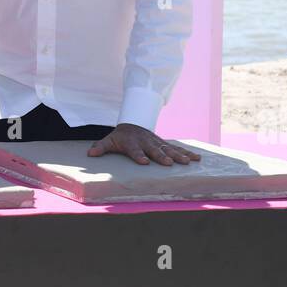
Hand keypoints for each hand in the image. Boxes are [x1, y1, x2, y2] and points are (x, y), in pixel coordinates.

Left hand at [87, 124, 201, 165]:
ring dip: (179, 155)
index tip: (144, 162)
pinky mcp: (164, 144)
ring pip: (169, 149)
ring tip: (188, 162)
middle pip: (155, 150)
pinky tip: (197, 158)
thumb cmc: (120, 136)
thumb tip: (90, 154)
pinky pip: (177, 148)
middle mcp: (147, 142)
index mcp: (133, 143)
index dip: (139, 155)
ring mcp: (157, 143)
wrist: (133, 123)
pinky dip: (187, 152)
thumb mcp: (109, 140)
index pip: (135, 150)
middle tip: (168, 163)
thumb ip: (101, 147)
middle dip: (161, 156)